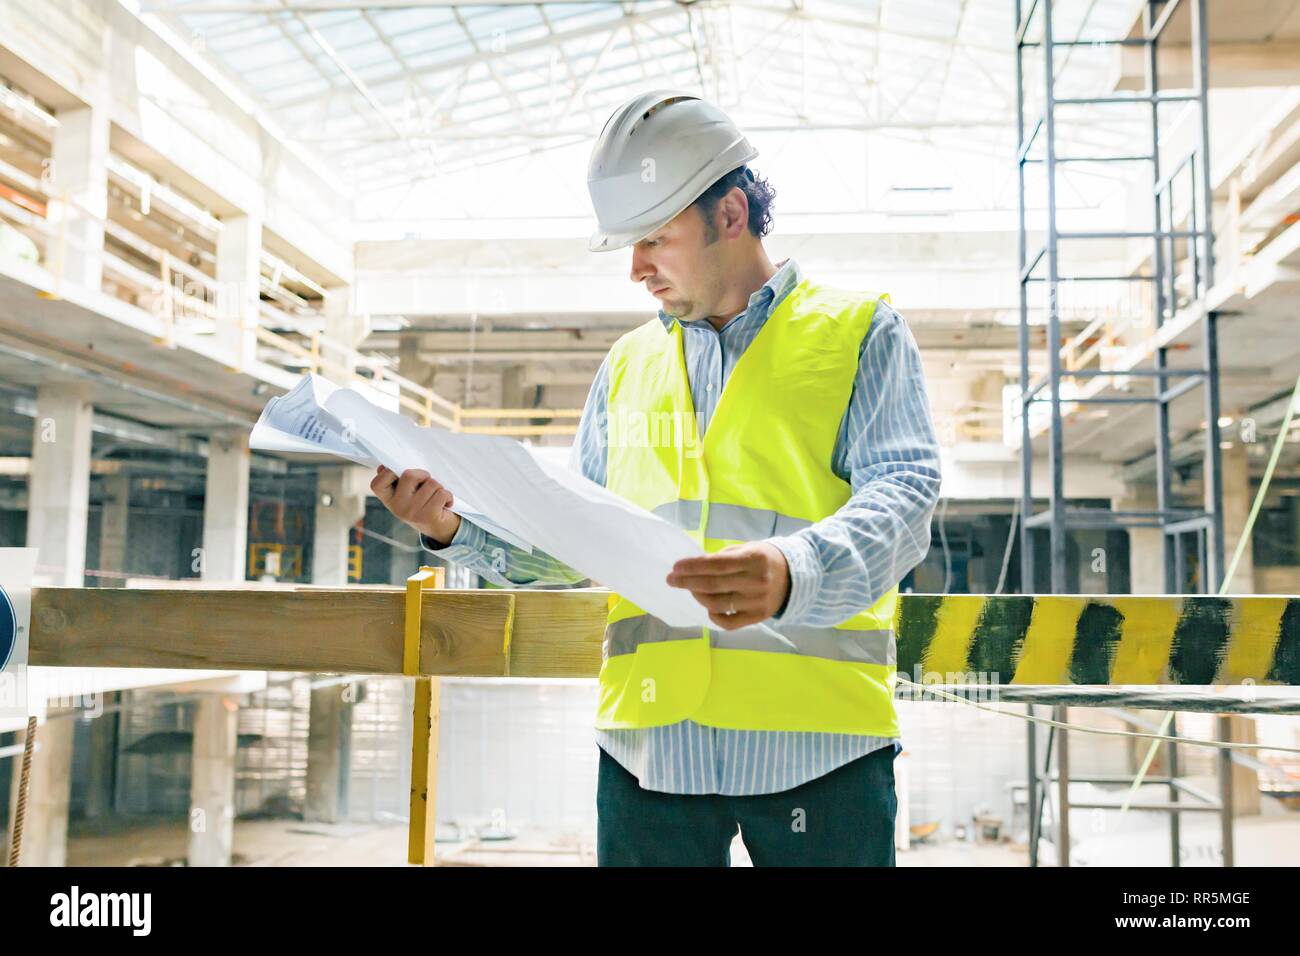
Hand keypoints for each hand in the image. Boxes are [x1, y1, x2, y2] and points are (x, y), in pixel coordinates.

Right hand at [369, 466, 460, 545]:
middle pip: (409, 475)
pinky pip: (442, 493)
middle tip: (426, 483)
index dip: (388, 473)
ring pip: (431, 483)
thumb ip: (396, 480)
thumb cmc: (421, 505)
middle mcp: (397, 507)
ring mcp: (412, 512)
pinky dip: (448, 496)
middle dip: (423, 475)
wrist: (437, 528)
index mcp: (388, 500)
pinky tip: (445, 504)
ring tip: (436, 496)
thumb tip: (382, 468)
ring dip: (438, 487)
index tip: (402, 475)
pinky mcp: (429, 516)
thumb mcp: (405, 494)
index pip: (378, 483)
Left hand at [665, 542, 790, 629]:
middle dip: (687, 582)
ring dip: (698, 596)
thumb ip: (723, 558)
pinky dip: (713, 615)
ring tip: (691, 589)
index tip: (676, 567)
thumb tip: (694, 567)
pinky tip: (708, 606)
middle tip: (671, 579)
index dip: (693, 567)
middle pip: (713, 585)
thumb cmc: (764, 559)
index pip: (716, 565)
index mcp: (754, 559)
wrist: (794, 577)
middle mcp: (756, 581)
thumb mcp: (747, 549)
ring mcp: (757, 602)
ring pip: (717, 604)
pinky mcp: (758, 617)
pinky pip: (728, 622)